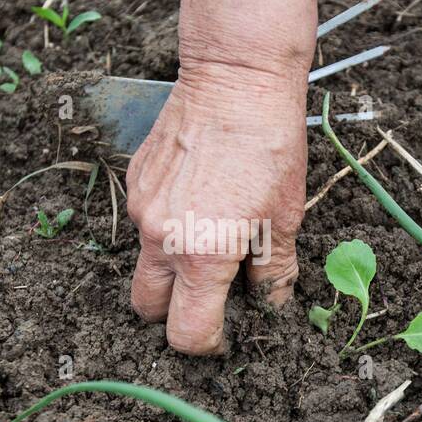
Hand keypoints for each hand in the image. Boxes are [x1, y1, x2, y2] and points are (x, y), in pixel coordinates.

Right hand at [126, 61, 306, 354]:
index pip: (186, 333)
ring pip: (145, 264)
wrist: (235, 77)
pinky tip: (199, 202)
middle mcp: (161, 237)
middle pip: (148, 308)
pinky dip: (166, 229)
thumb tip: (270, 303)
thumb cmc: (270, 144)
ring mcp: (142, 208)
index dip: (208, 344)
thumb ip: (274, 271)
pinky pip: (143, 223)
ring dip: (170, 269)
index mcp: (202, 254)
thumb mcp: (286, 215)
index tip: (226, 335)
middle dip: (175, 313)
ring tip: (210, 240)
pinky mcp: (135, 181)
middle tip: (212, 295)